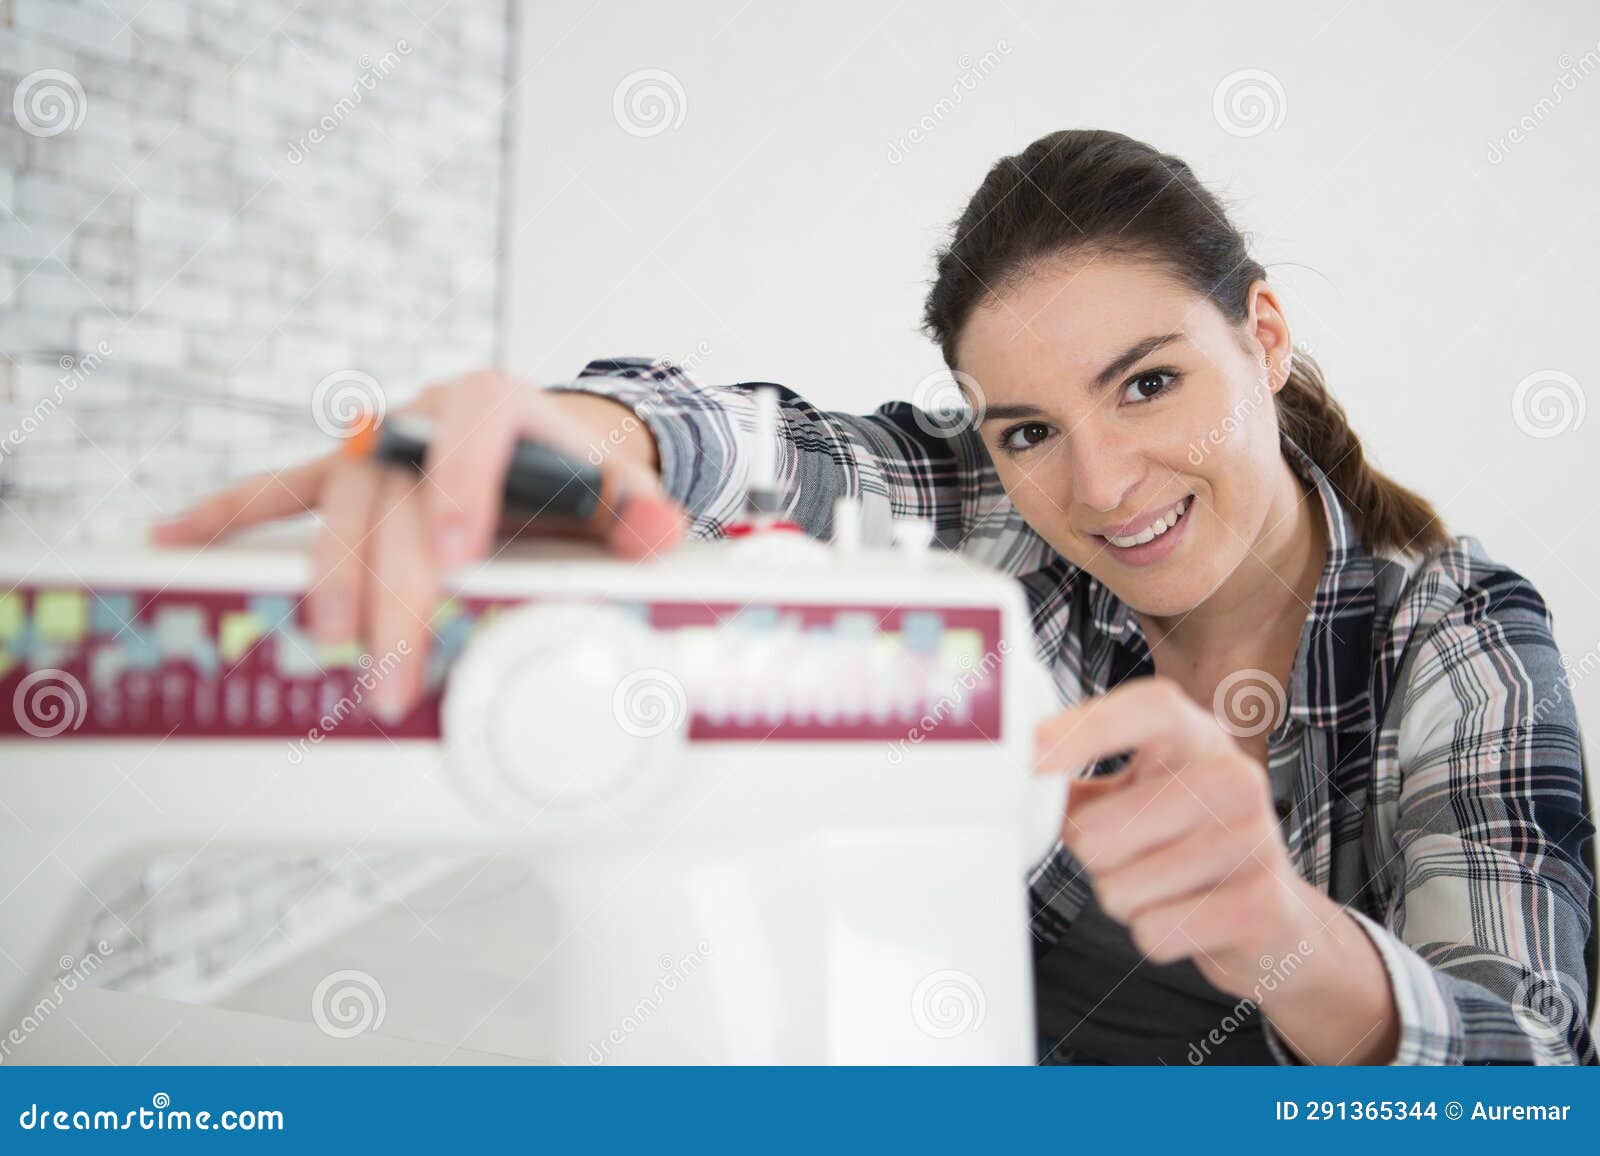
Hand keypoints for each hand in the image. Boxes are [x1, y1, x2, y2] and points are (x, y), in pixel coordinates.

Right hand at [151, 370, 685, 716]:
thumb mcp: (614, 486)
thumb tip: (662, 535)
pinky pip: (279, 491)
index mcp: (494, 406)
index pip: (472, 436)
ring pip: (337, 506)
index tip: (454, 554)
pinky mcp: (342, 475)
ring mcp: (375, 447)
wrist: (538, 440)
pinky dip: (228, 515)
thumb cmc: (569, 472)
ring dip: (329, 577)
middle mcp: (422, 417)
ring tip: (329, 638)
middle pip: (395, 498)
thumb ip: (638, 512)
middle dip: (395, 585)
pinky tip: (175, 539)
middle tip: (396, 664)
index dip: (459, 491)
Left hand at [1034, 675, 1318, 1000]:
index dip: (1089, 728)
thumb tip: (1007, 768)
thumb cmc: (1179, 843)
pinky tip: (1186, 916)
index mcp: (1197, 737)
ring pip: (1122, 886)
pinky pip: (1155, 931)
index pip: (1151, 708)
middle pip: (1103, 825)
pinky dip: (1153, 935)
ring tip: (1161, 884)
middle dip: (1091, 855)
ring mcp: (1257, 840)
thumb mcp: (1128, 794)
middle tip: (1126, 852)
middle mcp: (1236, 777)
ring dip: (1123, 897)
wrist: (1266, 914)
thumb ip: (1071, 777)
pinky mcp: (1263, 906)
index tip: (1034, 753)